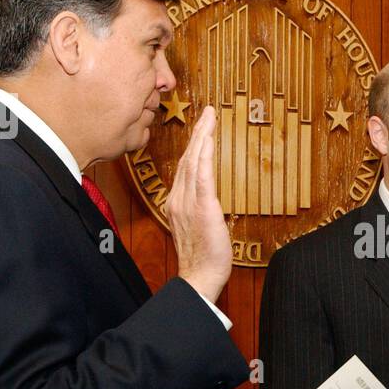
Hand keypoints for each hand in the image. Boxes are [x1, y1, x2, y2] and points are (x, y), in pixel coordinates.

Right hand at [169, 105, 232, 302]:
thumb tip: (211, 202)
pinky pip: (202, 177)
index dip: (194, 146)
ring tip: (209, 117)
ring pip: (193, 162)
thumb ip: (202, 210)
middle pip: (188, 159)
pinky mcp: (201, 208)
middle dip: (198, 133)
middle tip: (208, 111)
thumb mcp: (199, 228)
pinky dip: (204, 156)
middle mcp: (178, 199)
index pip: (186, 168)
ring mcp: (188, 203)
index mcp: (177, 203)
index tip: (202, 129)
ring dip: (202, 137)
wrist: (199, 277)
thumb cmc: (203, 258)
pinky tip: (208, 140)